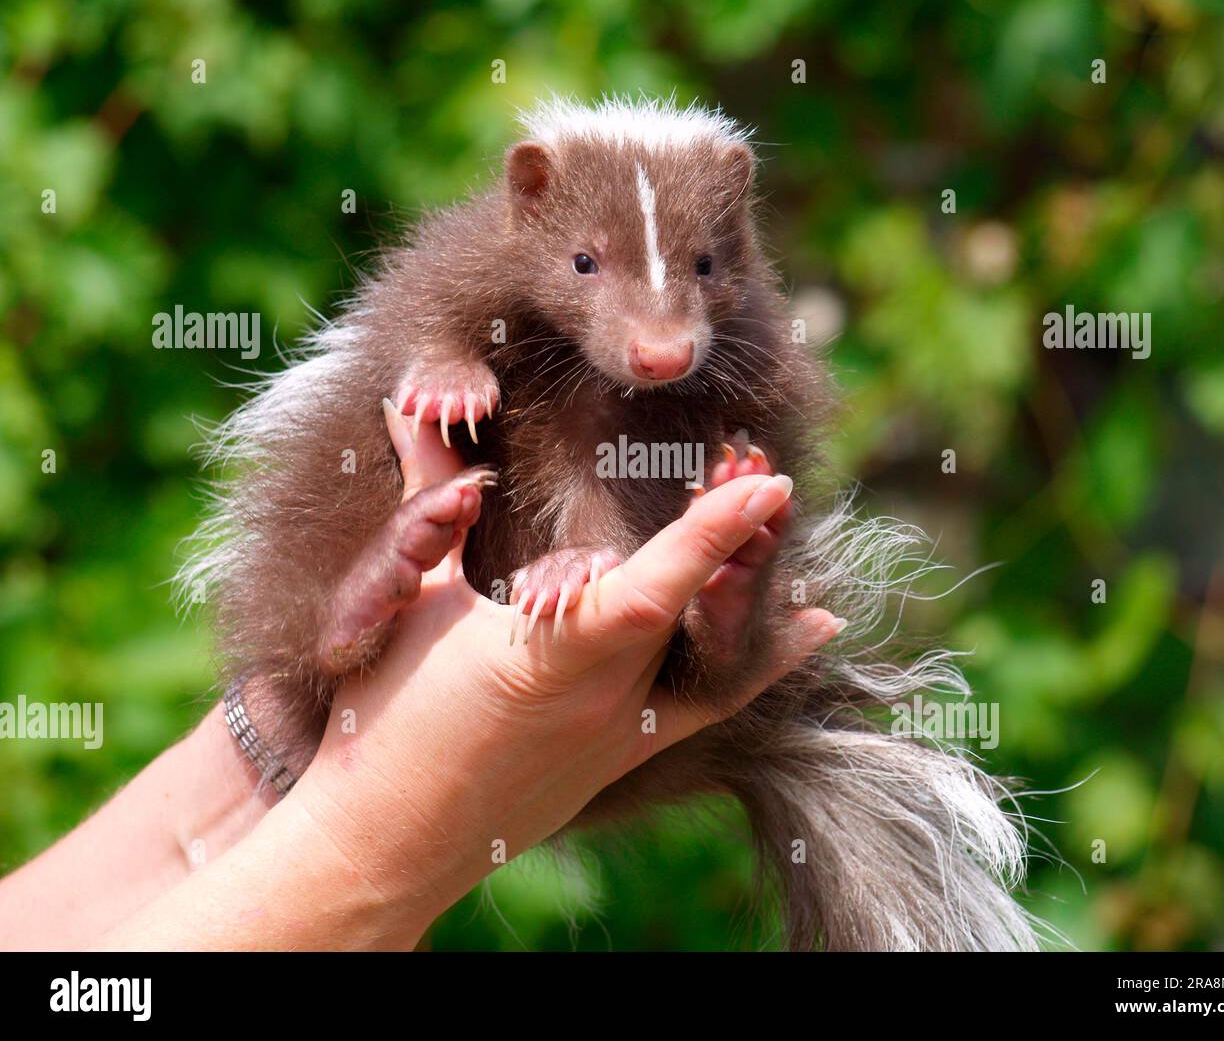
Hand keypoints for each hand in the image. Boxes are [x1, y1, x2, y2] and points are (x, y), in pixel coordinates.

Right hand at [289, 408, 841, 944]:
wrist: (384, 842)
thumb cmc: (382, 721)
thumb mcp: (406, 604)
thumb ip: (426, 498)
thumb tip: (408, 406)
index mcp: (545, 659)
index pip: (649, 593)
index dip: (711, 537)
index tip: (765, 481)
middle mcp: (600, 702)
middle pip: (695, 611)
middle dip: (734, 535)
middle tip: (758, 460)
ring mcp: (621, 737)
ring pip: (712, 653)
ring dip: (747, 582)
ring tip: (778, 515)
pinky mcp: (624, 758)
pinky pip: (712, 705)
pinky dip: (765, 660)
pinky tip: (817, 624)